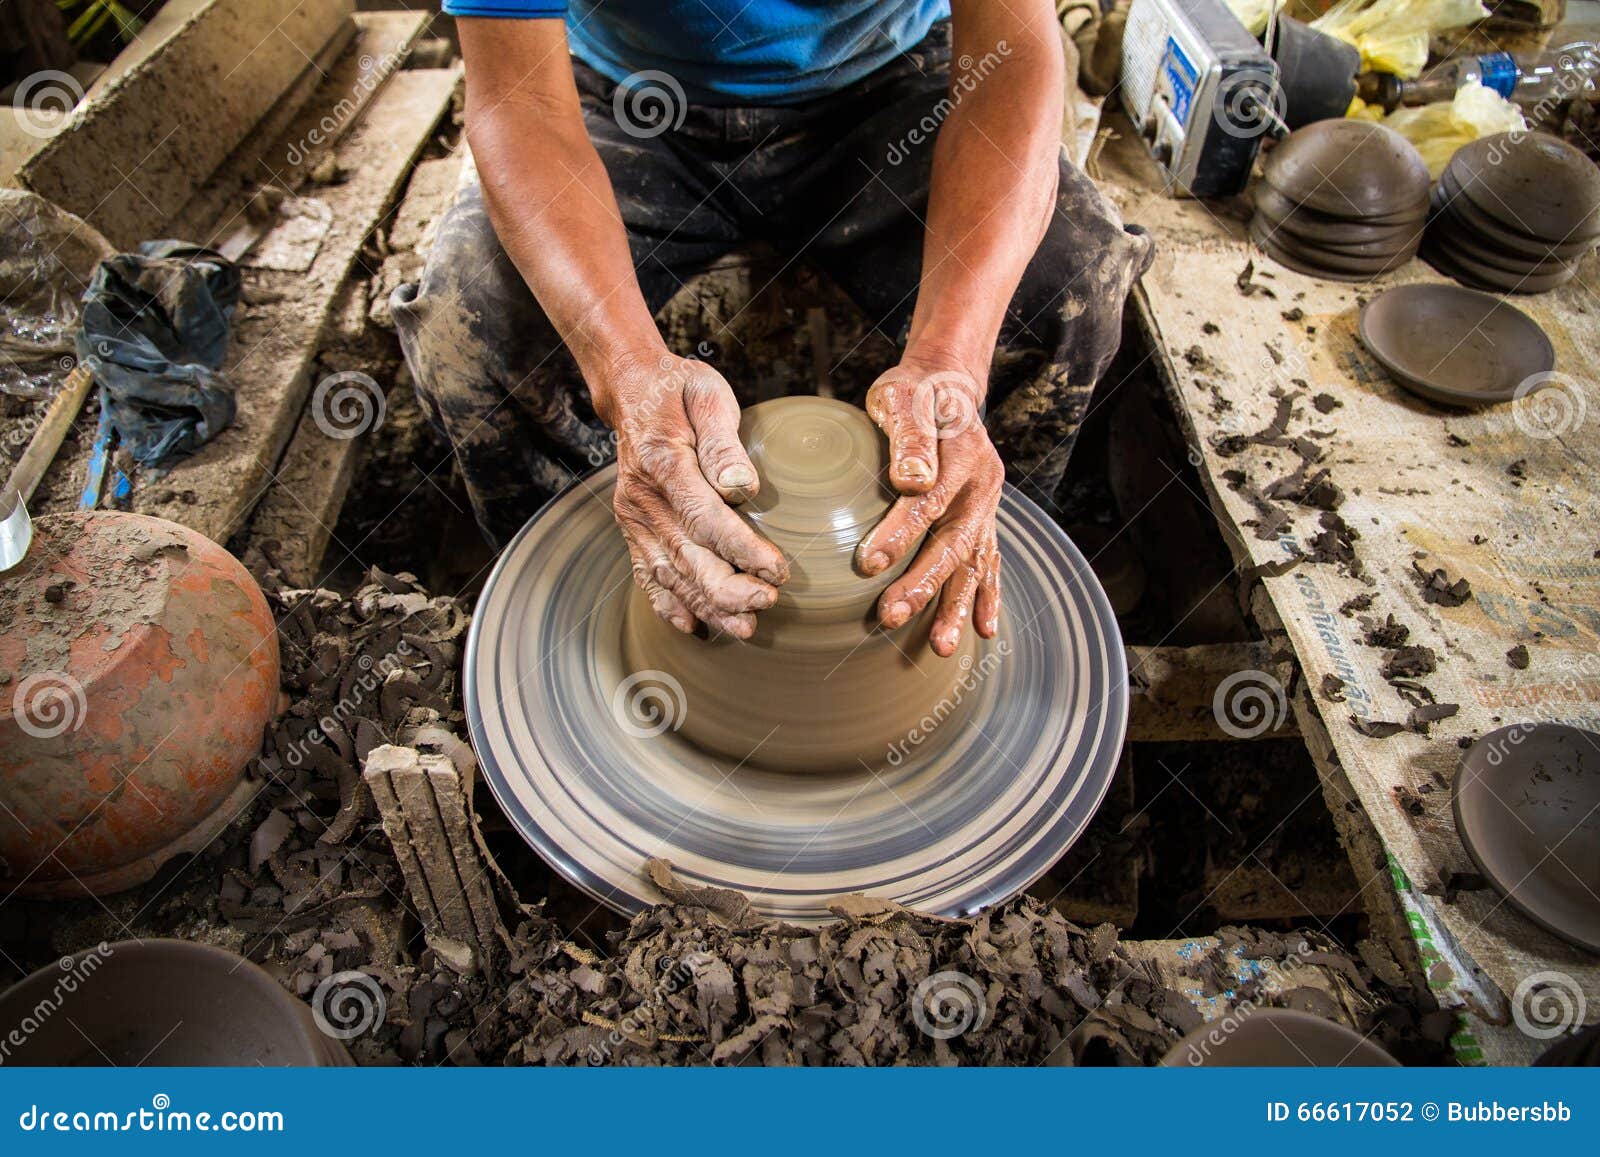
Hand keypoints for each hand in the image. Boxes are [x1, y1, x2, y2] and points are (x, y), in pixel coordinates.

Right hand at [597, 352, 787, 637]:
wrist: (633, 391)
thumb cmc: (681, 392)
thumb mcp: (708, 396)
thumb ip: (724, 442)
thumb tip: (743, 486)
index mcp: (663, 463)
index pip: (706, 517)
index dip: (742, 550)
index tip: (777, 570)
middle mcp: (642, 498)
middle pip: (687, 556)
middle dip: (729, 589)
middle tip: (767, 604)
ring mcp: (634, 517)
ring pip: (670, 574)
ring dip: (707, 605)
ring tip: (744, 628)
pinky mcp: (633, 529)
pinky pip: (646, 573)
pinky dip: (668, 604)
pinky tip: (694, 626)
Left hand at [857, 359, 1002, 656]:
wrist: (949, 387)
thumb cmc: (914, 393)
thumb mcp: (903, 396)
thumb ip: (909, 435)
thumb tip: (912, 479)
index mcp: (961, 456)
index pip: (927, 501)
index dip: (899, 533)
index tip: (866, 564)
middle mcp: (981, 487)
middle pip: (953, 543)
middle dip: (924, 585)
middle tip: (890, 616)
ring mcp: (987, 507)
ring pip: (974, 562)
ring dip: (957, 606)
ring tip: (939, 647)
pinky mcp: (984, 520)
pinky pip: (990, 563)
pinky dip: (988, 597)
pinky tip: (985, 632)